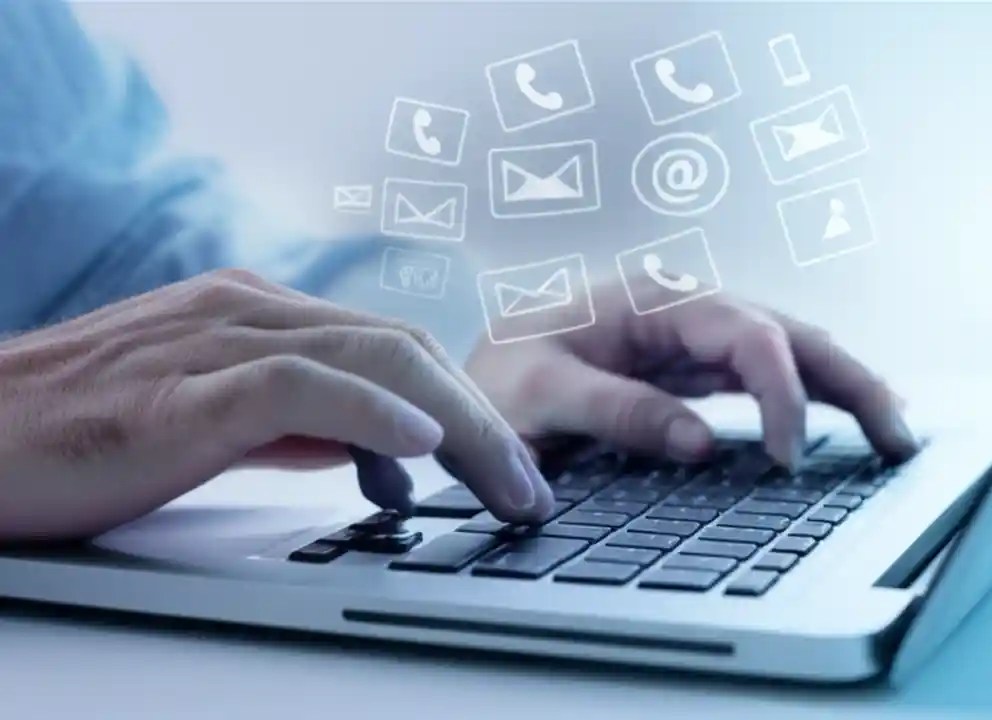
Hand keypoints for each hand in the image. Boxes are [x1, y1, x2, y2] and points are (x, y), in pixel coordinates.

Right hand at [0, 270, 552, 542]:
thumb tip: (376, 450)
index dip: (467, 404)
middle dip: (485, 420)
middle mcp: (250, 312)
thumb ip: (292, 424)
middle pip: (405, 350)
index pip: (394, 349)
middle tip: (530, 489)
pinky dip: (370, 413)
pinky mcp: (181, 390)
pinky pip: (296, 384)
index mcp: (260, 316)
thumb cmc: (80, 434)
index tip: (508, 467)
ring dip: (459, 427)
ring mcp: (216, 342)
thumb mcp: (212, 422)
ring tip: (508, 484)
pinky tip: (420, 448)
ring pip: (374, 360)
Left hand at [466, 282, 917, 469]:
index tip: (790, 456)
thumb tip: (702, 442)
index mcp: (655, 299)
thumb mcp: (540, 393)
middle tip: (900, 437)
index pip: (747, 334)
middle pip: (790, 334)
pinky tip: (838, 423)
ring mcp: (692, 337)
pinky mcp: (690, 366)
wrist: (472, 369)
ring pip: (788, 352)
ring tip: (894, 434)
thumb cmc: (497, 372)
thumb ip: (618, 411)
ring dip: (842, 387)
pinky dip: (808, 397)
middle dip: (851, 380)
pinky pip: (764, 376)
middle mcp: (686, 309)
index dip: (781, 391)